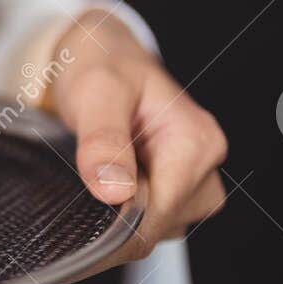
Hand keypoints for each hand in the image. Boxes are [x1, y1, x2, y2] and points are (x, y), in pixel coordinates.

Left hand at [49, 9, 227, 263]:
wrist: (103, 53)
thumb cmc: (102, 65)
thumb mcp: (95, 91)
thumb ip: (103, 140)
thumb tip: (114, 191)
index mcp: (196, 141)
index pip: (160, 212)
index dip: (116, 226)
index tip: (77, 224)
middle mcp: (205, 164)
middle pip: (159, 226)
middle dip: (115, 221)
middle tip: (79, 185)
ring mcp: (195, 179)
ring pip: (155, 229)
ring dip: (118, 217)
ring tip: (94, 176)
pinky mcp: (178, 188)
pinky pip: (151, 221)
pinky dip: (123, 214)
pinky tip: (104, 186)